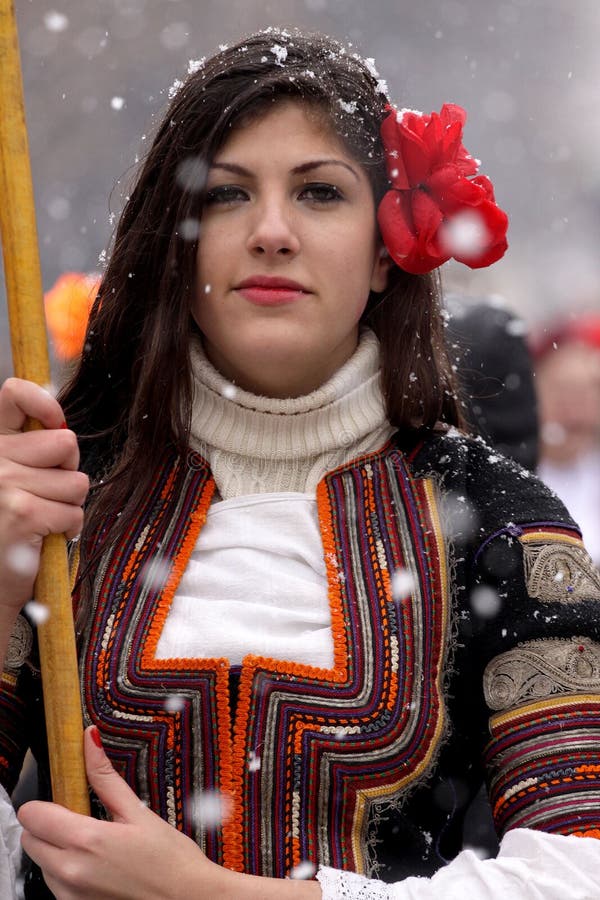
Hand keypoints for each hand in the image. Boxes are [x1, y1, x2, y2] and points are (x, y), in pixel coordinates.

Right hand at [0, 378, 88, 610]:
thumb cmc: (5, 530)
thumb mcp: (11, 479)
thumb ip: (31, 451)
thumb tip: (60, 426)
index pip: (14, 394)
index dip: (44, 403)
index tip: (54, 422)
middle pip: (65, 443)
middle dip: (67, 472)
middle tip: (45, 495)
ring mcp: (3, 485)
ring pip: (76, 482)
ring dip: (68, 505)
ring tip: (41, 520)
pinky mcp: (22, 514)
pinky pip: (74, 512)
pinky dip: (68, 530)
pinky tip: (42, 538)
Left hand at [19, 727, 322, 898]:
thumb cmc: (171, 860)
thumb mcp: (138, 812)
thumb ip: (105, 777)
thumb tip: (90, 740)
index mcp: (87, 840)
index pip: (31, 815)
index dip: (45, 803)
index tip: (66, 800)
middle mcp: (71, 872)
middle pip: (30, 839)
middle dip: (49, 825)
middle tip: (83, 820)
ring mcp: (70, 896)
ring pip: (41, 863)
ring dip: (57, 850)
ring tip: (96, 846)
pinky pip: (55, 886)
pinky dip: (67, 873)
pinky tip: (98, 867)